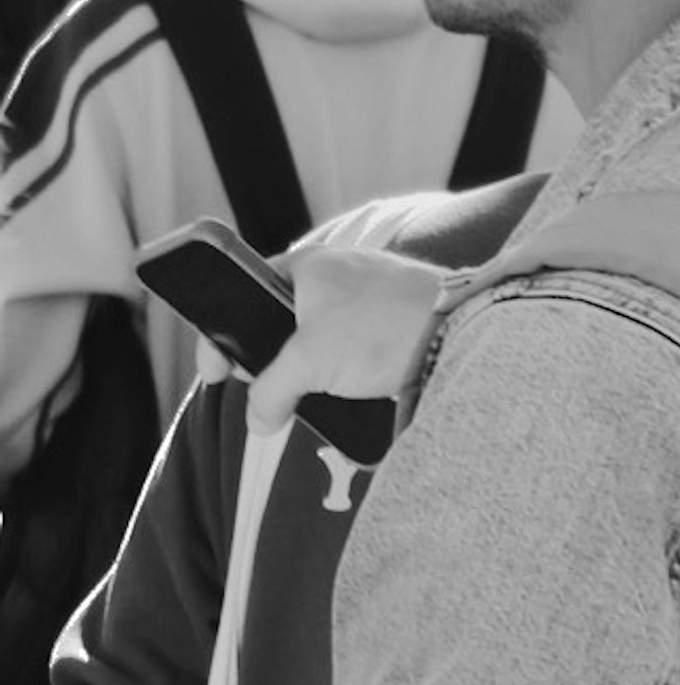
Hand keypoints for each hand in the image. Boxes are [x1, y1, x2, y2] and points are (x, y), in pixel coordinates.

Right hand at [243, 238, 458, 437]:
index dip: (224, 333)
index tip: (215, 373)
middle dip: (264, 361)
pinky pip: (345, 351)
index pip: (246, 292)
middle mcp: (333, 275)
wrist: (459, 332)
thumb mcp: (309, 361)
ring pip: (312, 341)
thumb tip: (259, 418)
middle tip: (265, 391)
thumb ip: (269, 391)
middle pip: (277, 322)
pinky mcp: (387, 324)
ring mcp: (363, 298)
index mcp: (307, 266)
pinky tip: (340, 395)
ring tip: (306, 399)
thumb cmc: (383, 328)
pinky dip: (336, 374)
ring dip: (303, 373)